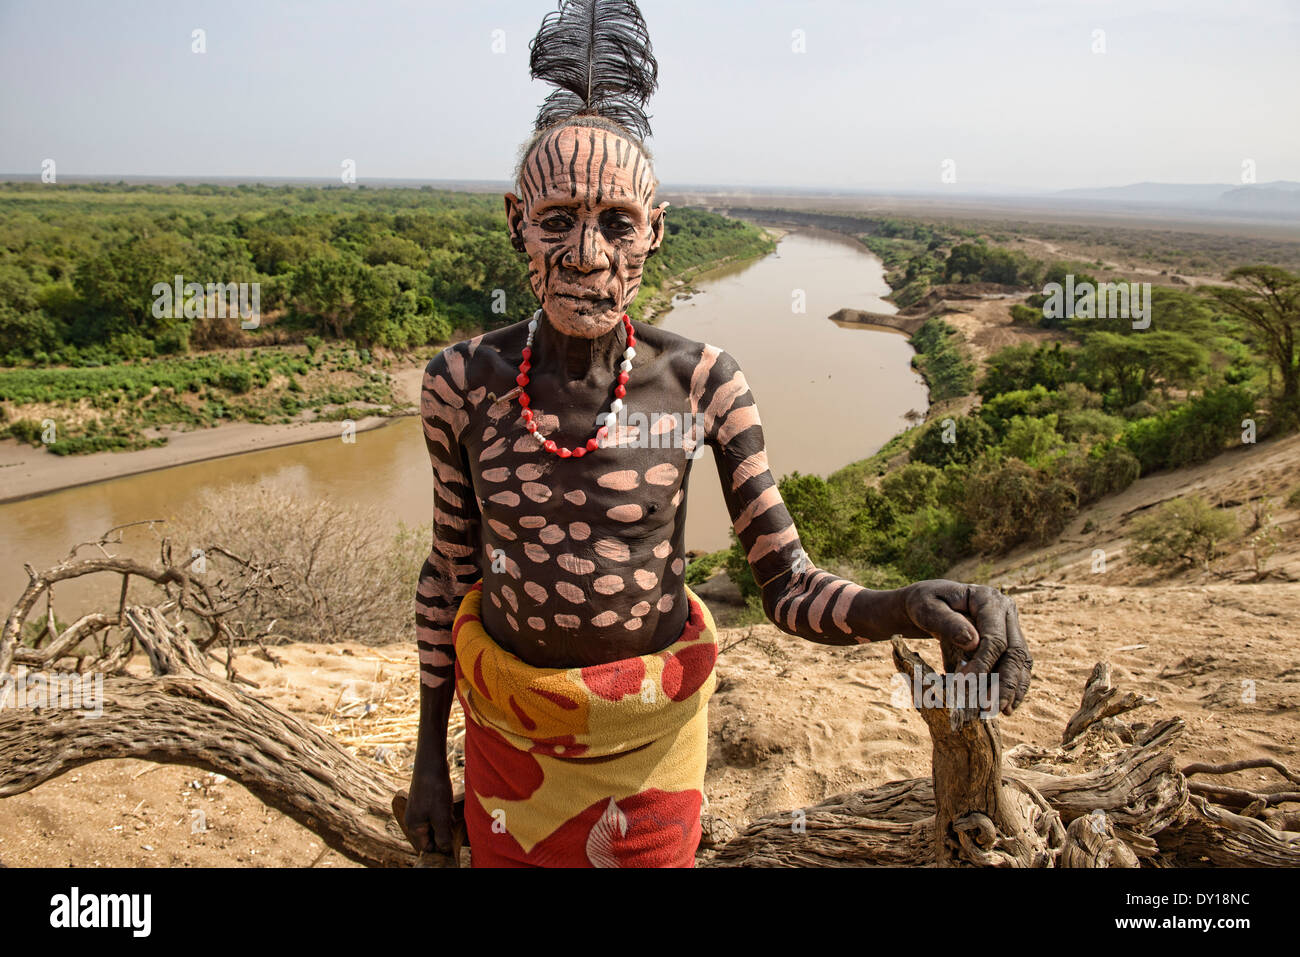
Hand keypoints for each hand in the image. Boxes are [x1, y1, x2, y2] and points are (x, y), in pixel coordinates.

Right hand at [405, 754, 455, 854]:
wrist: (431, 764)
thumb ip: (442, 836)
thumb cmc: (434, 790)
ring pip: (435, 825)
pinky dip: (444, 815)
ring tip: (452, 817)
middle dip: (443, 835)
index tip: (453, 844)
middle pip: (430, 837)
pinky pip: (436, 815)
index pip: (426, 847)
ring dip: (445, 825)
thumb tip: (444, 850)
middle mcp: (414, 820)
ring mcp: (419, 810)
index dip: (440, 848)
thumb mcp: (441, 816)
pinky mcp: (426, 802)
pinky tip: (450, 810)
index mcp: (414, 826)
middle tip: (454, 828)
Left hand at [900, 580, 1032, 714]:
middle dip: (1004, 683)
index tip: (965, 684)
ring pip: (1021, 661)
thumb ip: (947, 622)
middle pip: (1015, 651)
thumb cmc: (925, 604)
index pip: (994, 637)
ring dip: (1013, 688)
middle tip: (991, 707)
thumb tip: (973, 642)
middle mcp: (1006, 611)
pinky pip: (1017, 665)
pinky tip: (1007, 705)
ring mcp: (1011, 625)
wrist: (930, 602)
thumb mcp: (927, 609)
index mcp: (988, 599)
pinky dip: (1013, 685)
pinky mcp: (1009, 639)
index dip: (983, 664)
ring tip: (1002, 711)